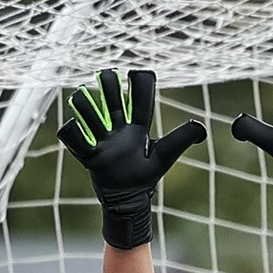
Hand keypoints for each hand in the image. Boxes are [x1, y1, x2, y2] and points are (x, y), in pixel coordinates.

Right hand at [58, 69, 206, 249]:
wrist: (127, 199)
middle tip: (107, 76)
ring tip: (81, 96)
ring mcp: (102, 140)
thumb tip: (202, 128)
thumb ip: (181, 139)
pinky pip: (76, 141)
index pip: (140, 100)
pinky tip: (72, 127)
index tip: (136, 73)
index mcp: (138, 127)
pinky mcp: (90, 155)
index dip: (139, 84)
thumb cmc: (145, 175)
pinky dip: (71, 132)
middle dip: (108, 84)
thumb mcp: (165, 155)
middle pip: (111, 98)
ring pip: (89, 113)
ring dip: (85, 105)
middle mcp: (119, 128)